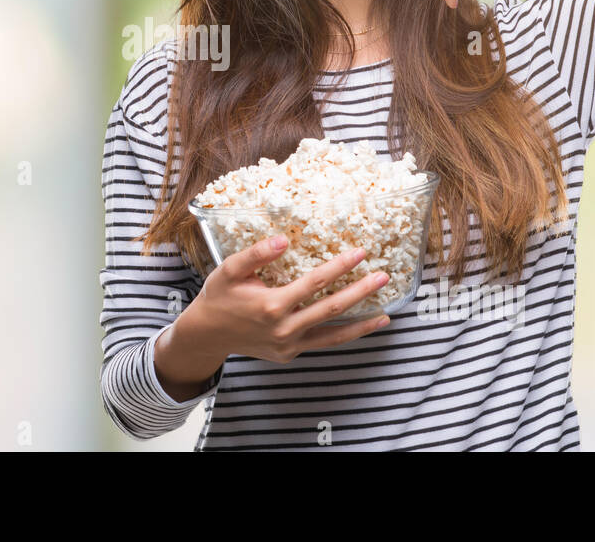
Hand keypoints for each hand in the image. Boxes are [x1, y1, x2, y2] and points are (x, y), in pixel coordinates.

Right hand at [191, 235, 392, 363]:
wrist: (208, 335)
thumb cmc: (219, 297)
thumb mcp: (229, 270)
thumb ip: (255, 254)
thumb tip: (282, 240)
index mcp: (272, 305)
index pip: (315, 282)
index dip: (340, 266)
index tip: (360, 253)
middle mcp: (284, 329)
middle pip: (332, 308)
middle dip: (361, 291)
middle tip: (383, 276)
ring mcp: (289, 345)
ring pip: (333, 335)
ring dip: (362, 324)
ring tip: (387, 315)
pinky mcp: (290, 354)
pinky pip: (322, 343)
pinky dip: (344, 336)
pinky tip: (360, 326)